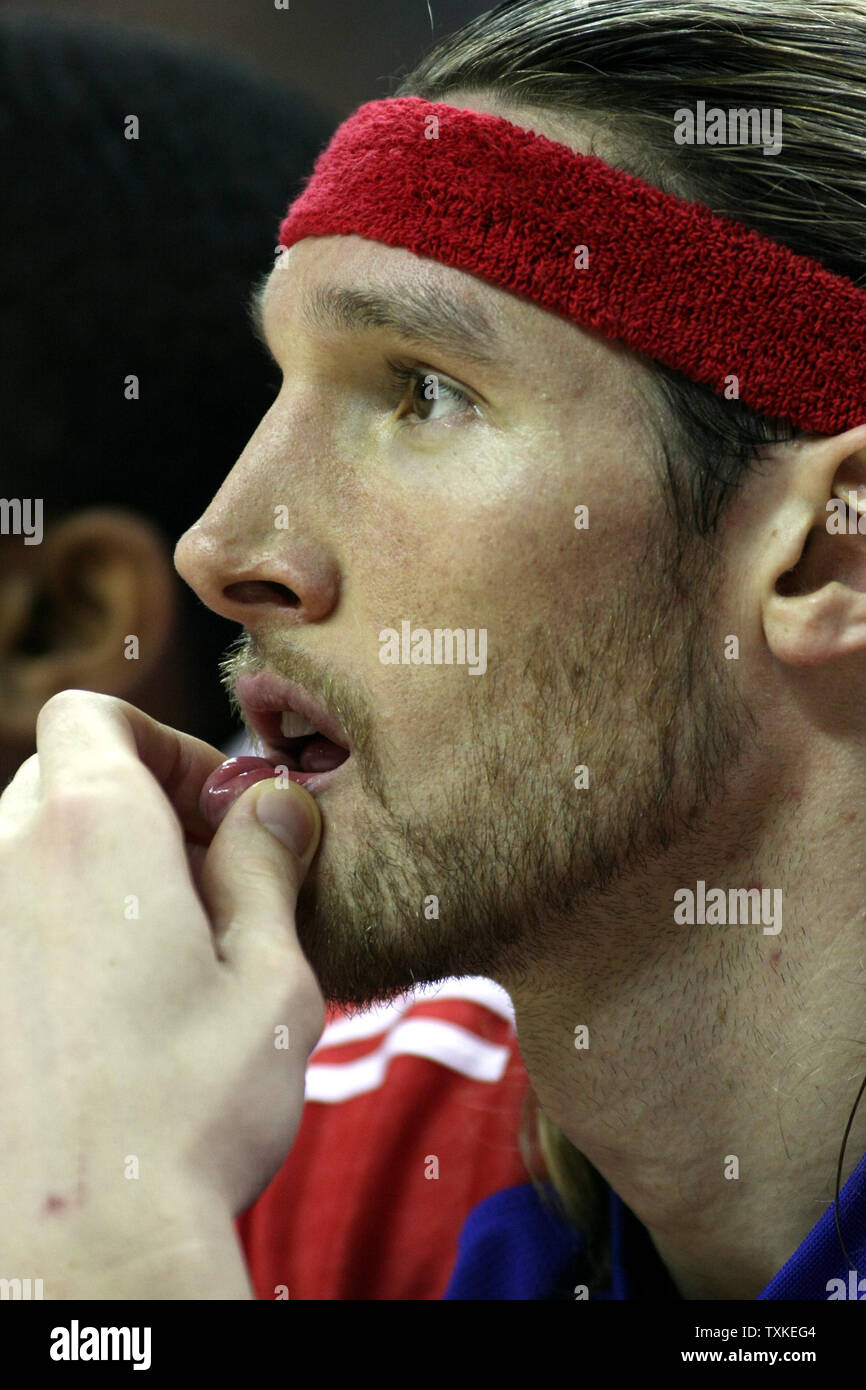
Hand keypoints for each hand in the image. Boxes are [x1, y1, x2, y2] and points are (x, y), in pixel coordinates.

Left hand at [0, 690, 324, 1253]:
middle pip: (60, 780)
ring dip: (95, 871)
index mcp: (89, 831)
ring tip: (163, 948)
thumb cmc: (189, 1110)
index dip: (165, 745)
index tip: (220, 811)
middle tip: (208, 878)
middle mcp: (4, 863)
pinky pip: (9, 919)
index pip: (93, 715)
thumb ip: (266, 869)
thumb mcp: (268, 977)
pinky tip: (110, 1004)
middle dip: (138, 805)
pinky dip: (55, 927)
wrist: (82, 1249)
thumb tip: (273, 806)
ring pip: (27, 852)